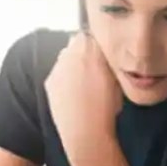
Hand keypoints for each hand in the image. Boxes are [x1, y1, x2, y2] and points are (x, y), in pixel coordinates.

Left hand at [45, 33, 122, 157]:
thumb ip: (109, 62)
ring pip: (66, 57)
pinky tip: (72, 93)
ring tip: (83, 82)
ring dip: (73, 63)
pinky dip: (64, 78)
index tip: (103, 52)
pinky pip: (58, 72)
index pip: (94, 33)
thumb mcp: (117, 80)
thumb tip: (105, 57)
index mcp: (93, 48)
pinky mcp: (49, 80)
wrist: (85, 132)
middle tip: (93, 66)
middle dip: (84, 50)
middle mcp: (72, 51)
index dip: (98, 42)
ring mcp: (58, 66)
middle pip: (78, 42)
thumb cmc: (107, 108)